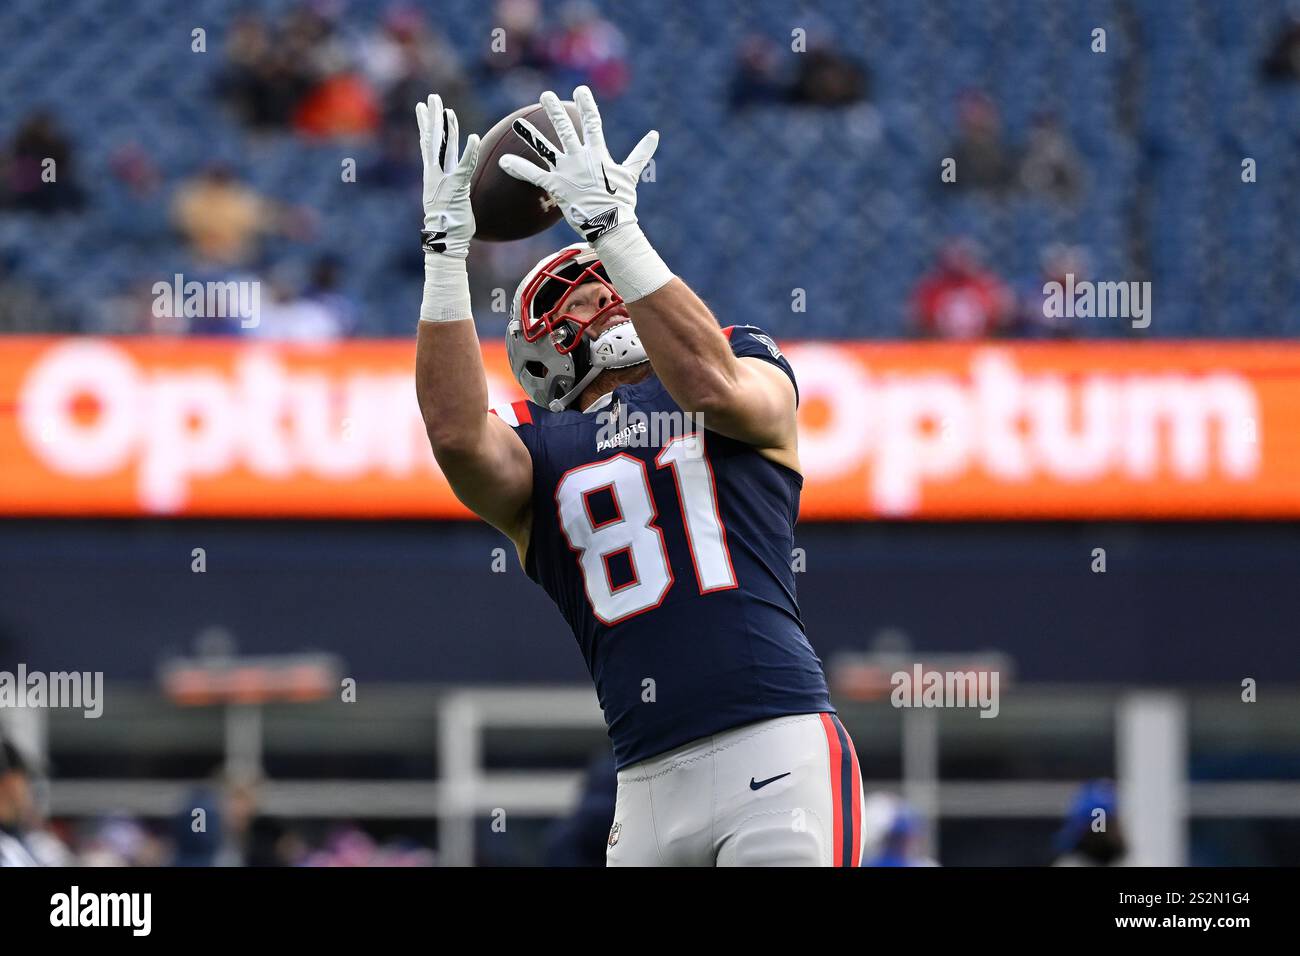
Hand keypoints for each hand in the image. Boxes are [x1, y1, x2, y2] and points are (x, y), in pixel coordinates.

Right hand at [415, 93, 479, 258]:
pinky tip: (473, 137)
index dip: (426, 125)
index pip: (428, 145)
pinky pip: (464, 166)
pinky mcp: (456, 186)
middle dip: (432, 118)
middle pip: (432, 140)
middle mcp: (435, 174)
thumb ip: (454, 190)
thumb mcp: (450, 202)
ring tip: (446, 109)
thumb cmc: (450, 226)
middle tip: (431, 98)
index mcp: (432, 175)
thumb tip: (459, 190)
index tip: (423, 108)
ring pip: (444, 148)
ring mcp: (444, 179)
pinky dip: (469, 152)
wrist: (445, 241)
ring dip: (446, 128)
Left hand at [499, 86, 657, 242]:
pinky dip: (518, 168)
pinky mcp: (555, 187)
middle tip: (545, 96)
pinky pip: (533, 176)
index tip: (580, 90)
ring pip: (545, 148)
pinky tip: (503, 162)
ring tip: (518, 121)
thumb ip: (640, 153)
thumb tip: (654, 134)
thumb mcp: (631, 175)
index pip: (592, 122)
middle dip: (554, 110)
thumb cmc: (622, 202)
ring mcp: (566, 172)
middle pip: (564, 128)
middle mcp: (580, 158)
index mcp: (598, 153)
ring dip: (530, 134)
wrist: (610, 224)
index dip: (586, 104)